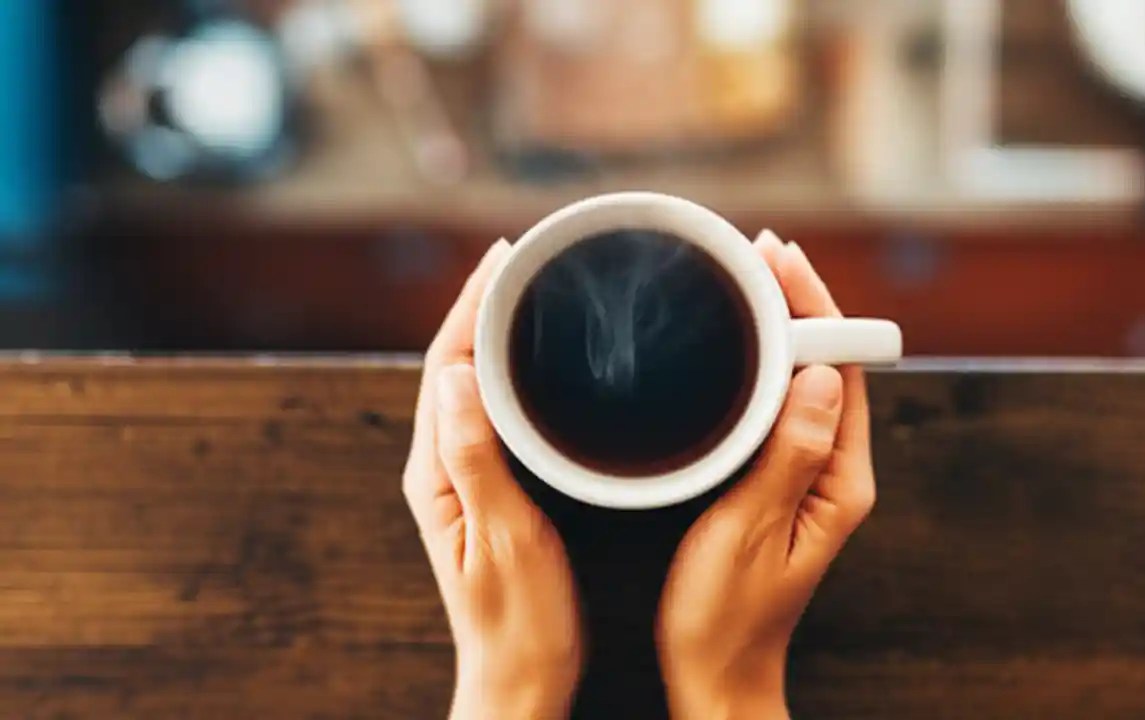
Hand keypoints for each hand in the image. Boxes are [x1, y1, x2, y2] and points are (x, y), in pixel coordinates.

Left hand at [403, 240, 582, 719]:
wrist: (523, 676)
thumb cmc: (521, 621)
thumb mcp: (505, 538)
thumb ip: (478, 458)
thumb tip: (458, 376)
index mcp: (435, 471)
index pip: (444, 368)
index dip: (470, 308)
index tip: (503, 261)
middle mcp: (440, 465)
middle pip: (452, 365)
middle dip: (480, 306)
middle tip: (521, 259)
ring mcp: (461, 476)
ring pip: (472, 385)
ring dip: (494, 334)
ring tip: (528, 291)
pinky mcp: (488, 487)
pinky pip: (494, 412)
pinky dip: (512, 373)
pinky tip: (539, 362)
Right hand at [656, 231, 877, 719]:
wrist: (717, 674)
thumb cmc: (724, 617)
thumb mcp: (749, 532)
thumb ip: (786, 454)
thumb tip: (816, 373)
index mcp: (840, 481)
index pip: (840, 369)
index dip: (815, 307)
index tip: (778, 261)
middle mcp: (835, 473)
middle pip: (828, 365)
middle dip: (799, 304)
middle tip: (754, 254)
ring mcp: (810, 478)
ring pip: (803, 382)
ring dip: (780, 329)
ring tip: (744, 281)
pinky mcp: (783, 484)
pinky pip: (781, 409)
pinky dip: (761, 367)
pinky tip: (733, 348)